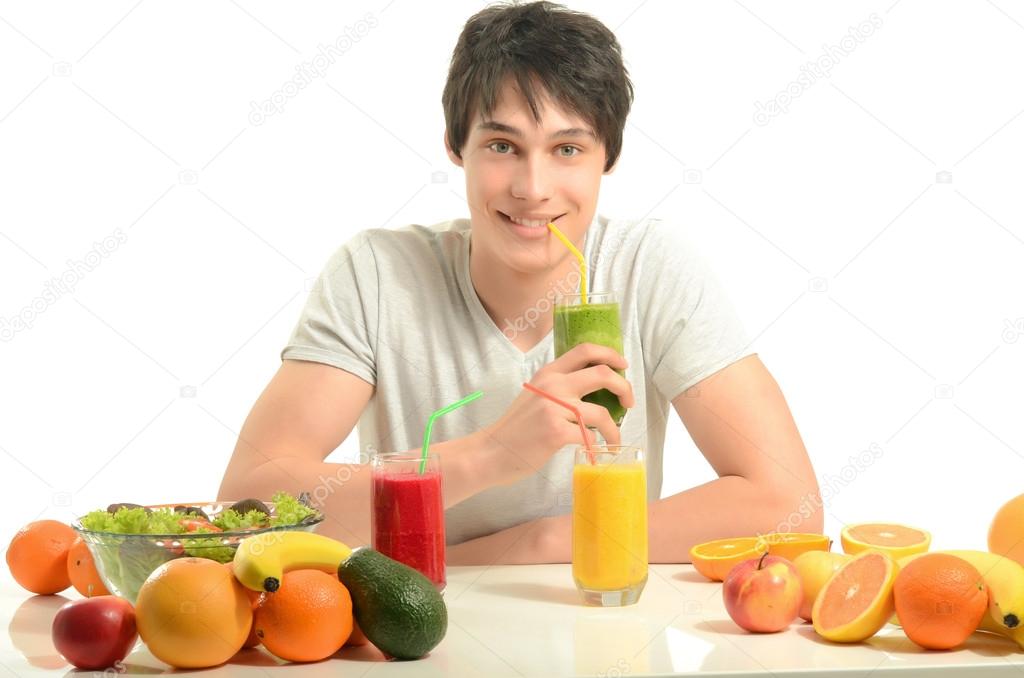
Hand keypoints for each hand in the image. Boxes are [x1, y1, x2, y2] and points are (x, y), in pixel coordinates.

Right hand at [480, 343, 634, 484]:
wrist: (492, 451)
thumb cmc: (516, 426)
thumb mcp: (535, 394)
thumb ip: (558, 386)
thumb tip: (592, 387)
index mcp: (549, 373)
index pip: (585, 350)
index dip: (610, 354)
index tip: (623, 365)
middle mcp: (553, 385)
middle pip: (603, 373)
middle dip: (624, 386)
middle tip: (629, 401)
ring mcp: (555, 409)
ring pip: (602, 412)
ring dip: (615, 428)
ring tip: (614, 438)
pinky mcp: (556, 432)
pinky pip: (589, 436)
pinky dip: (596, 444)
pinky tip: (593, 449)